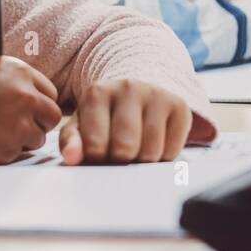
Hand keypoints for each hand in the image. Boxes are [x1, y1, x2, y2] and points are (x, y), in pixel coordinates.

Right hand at [0, 56, 62, 164]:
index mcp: (16, 70)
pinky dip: (7, 152)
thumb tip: (4, 84)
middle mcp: (24, 93)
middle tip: (19, 127)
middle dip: (39, 123)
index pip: (49, 91)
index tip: (28, 110)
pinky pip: (20, 153)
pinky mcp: (10, 146)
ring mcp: (19, 121)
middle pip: (52, 115)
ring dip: (23, 140)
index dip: (38, 103)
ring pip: (39, 137)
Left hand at [59, 79, 192, 163]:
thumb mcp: (81, 127)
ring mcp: (156, 94)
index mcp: (97, 93)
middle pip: (125, 148)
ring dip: (143, 163)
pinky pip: (173, 149)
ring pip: (151, 151)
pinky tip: (155, 146)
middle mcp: (128, 87)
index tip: (99, 156)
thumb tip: (71, 156)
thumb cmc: (103, 118)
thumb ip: (71, 142)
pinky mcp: (179, 105)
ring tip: (136, 152)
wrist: (135, 93)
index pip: (96, 145)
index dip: (97, 161)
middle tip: (119, 157)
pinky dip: (163, 158)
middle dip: (121, 162)